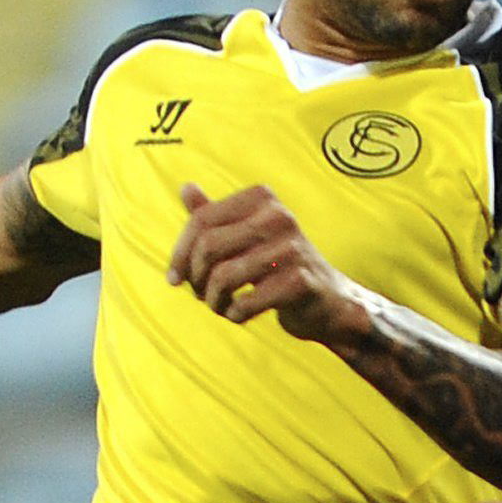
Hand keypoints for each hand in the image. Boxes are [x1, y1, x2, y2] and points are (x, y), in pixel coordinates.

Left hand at [169, 182, 361, 343]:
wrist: (327, 301)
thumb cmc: (278, 266)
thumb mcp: (247, 235)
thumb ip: (216, 214)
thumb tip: (185, 187)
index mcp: (262, 199)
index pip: (202, 221)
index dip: (180, 252)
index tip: (174, 279)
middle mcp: (278, 217)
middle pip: (209, 247)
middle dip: (196, 277)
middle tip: (201, 295)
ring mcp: (292, 248)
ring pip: (223, 276)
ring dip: (213, 300)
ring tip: (219, 307)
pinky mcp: (300, 282)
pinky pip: (246, 301)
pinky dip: (235, 314)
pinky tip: (240, 315)